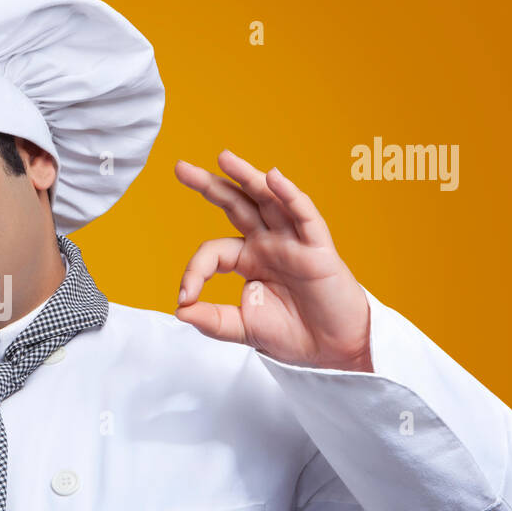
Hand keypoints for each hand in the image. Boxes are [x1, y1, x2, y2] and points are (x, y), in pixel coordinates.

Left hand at [172, 150, 371, 371]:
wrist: (331, 353)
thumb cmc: (292, 335)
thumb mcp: (242, 328)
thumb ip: (211, 320)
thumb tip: (180, 310)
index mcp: (248, 259)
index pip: (213, 251)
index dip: (194, 271)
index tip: (184, 297)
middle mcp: (268, 244)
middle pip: (236, 206)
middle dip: (210, 185)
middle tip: (181, 168)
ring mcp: (293, 243)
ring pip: (268, 201)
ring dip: (247, 177)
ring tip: (224, 158)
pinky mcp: (318, 249)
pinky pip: (304, 216)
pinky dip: (290, 196)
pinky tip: (274, 178)